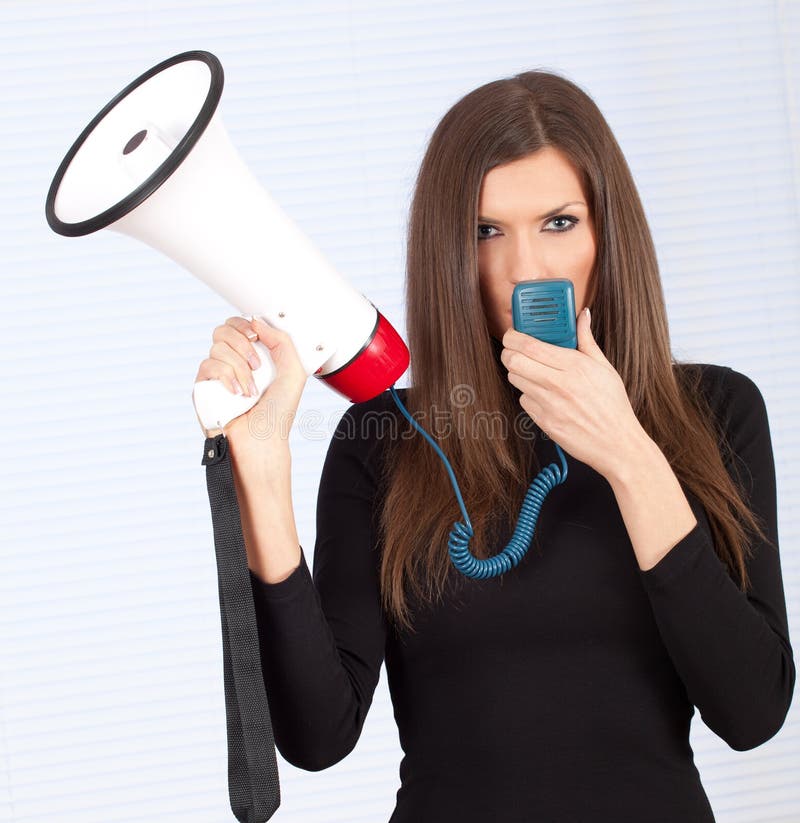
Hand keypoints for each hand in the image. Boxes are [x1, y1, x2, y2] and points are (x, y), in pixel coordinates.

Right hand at [194, 315, 308, 460]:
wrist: (262, 441)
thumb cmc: (278, 414)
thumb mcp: (294, 372)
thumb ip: (282, 341)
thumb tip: (257, 321)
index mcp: (254, 356)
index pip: (239, 325)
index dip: (245, 324)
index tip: (257, 334)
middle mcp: (234, 363)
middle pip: (224, 329)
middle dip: (243, 343)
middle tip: (257, 364)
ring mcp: (217, 375)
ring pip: (217, 347)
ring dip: (240, 368)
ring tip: (250, 390)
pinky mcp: (204, 387)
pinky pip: (208, 365)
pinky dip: (226, 377)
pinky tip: (237, 393)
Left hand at [500, 308, 645, 478]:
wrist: (617, 444)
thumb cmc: (613, 406)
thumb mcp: (604, 368)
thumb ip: (587, 339)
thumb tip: (583, 315)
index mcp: (574, 366)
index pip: (530, 345)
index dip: (513, 336)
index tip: (513, 333)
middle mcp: (559, 384)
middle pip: (514, 361)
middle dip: (509, 353)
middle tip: (514, 350)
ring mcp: (549, 405)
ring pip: (515, 380)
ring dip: (518, 372)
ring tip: (532, 371)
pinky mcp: (543, 422)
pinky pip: (524, 400)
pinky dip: (528, 394)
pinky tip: (544, 394)